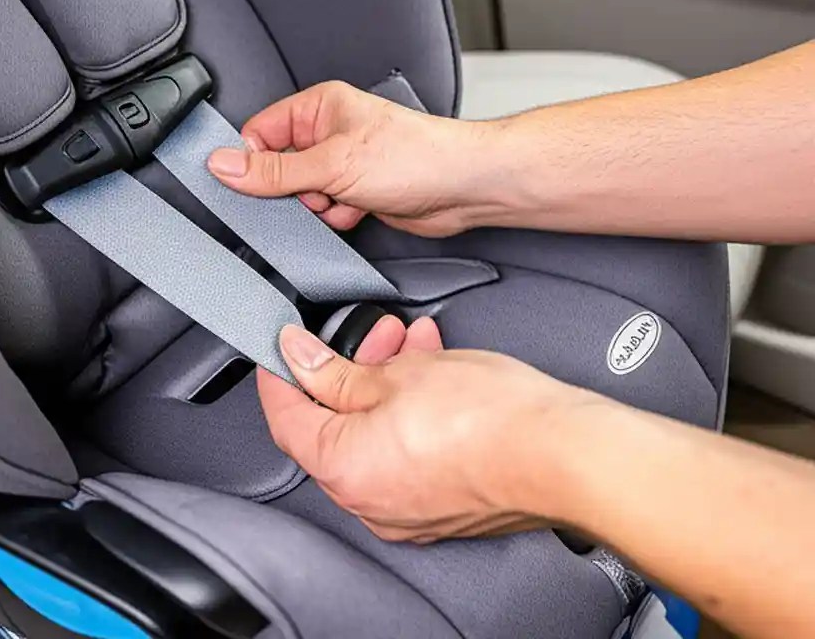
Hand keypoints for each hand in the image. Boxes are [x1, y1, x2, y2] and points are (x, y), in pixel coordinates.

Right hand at [208, 81, 506, 236]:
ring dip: (315, 207)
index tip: (247, 186)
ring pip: (300, 195)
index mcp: (317, 107)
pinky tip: (357, 210)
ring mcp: (342, 163)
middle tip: (308, 193)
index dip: (250, 162)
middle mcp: (327, 132)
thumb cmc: (415, 157)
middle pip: (276, 168)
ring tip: (341, 199)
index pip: (259, 133)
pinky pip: (324, 211)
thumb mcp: (331, 165)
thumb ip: (273, 171)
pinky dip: (335, 218)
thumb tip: (223, 165)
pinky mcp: (356, 191)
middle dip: (290, 191)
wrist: (464, 188)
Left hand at [260, 316, 607, 541]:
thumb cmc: (492, 419)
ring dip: (387, 387)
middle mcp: (368, 502)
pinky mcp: (441, 510)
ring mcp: (406, 512)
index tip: (286, 347)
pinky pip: (407, 457)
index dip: (281, 374)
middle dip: (351, 370)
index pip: (286, 417)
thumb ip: (336, 369)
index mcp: (342, 469)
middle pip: (334, 427)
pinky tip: (438, 377)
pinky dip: (412, 418)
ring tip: (417, 346)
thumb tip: (299, 358)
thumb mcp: (398, 372)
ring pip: (375, 438)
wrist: (564, 456)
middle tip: (374, 335)